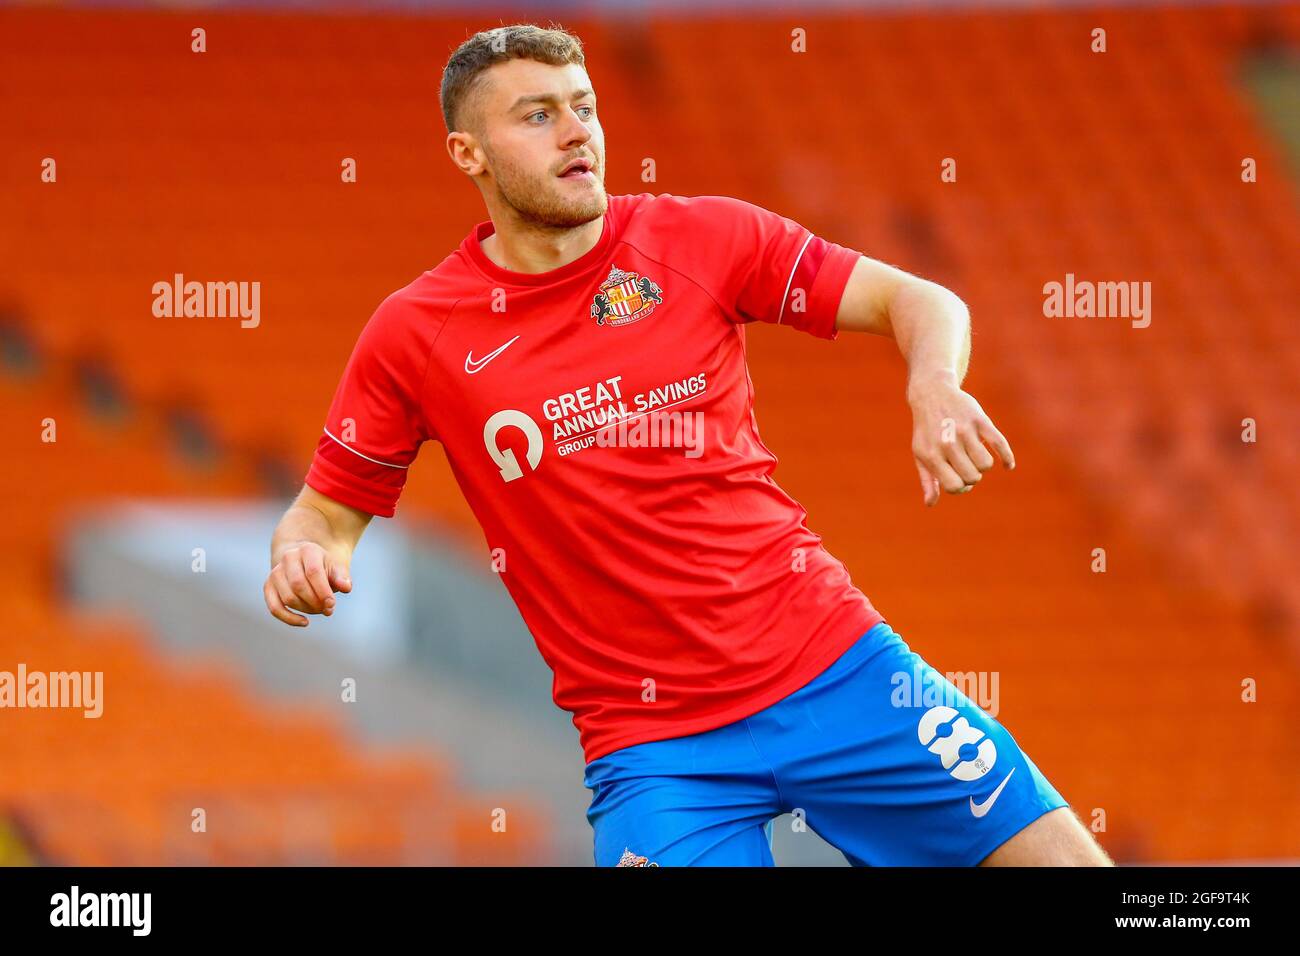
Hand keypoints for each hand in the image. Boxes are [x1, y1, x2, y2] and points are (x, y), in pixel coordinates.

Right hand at [263, 541, 352, 626]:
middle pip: (298, 585)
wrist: (304, 561)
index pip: (313, 572)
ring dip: (306, 609)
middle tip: (328, 609)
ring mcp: (276, 572)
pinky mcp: (268, 586)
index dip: (323, 591)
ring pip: (288, 598)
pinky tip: (305, 622)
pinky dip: (289, 618)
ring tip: (319, 610)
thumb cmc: (324, 568)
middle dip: (315, 602)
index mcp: (308, 550)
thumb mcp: (336, 568)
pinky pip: (274, 607)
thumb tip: (346, 587)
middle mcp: (288, 558)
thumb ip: (342, 577)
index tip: (332, 604)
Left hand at [907, 371, 1014, 506]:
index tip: (959, 480)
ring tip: (975, 457)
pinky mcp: (980, 420)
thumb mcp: (921, 454)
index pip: (955, 486)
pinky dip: (1007, 458)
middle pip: (973, 477)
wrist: (932, 394)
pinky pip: (1000, 444)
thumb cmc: (926, 430)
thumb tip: (931, 504)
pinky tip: (1007, 466)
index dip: (961, 487)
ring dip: (984, 465)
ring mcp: (965, 431)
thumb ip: (928, 480)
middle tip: (967, 467)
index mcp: (931, 455)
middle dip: (973, 477)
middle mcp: (948, 444)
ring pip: (986, 464)